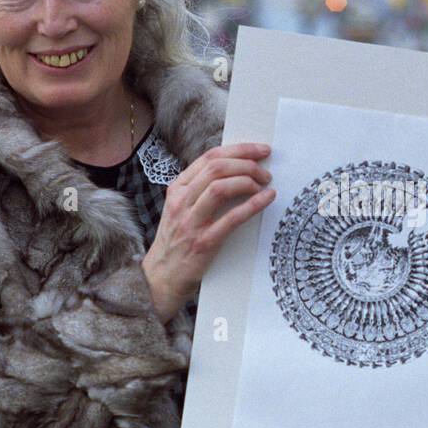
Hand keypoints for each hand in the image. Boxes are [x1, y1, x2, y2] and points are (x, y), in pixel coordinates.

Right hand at [142, 142, 274, 322]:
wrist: (161, 278)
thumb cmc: (177, 241)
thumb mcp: (181, 209)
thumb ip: (201, 190)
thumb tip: (237, 171)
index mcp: (178, 188)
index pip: (209, 157)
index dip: (239, 150)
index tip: (260, 150)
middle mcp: (182, 201)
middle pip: (217, 168)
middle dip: (247, 164)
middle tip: (265, 171)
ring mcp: (191, 221)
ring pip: (220, 187)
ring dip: (248, 181)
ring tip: (264, 185)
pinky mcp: (204, 242)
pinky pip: (231, 218)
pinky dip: (253, 205)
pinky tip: (267, 199)